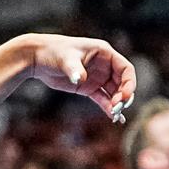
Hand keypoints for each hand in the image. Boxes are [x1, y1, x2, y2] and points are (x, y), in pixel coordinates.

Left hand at [21, 34, 137, 120]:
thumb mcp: (65, 59)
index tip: (125, 96)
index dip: (130, 83)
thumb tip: (80, 79)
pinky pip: (102, 98)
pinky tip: (112, 117)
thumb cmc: (54, 52)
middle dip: (123, 96)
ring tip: (115, 115)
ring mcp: (97, 77)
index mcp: (104, 53)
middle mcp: (104, 65)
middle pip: (122, 82)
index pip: (126, 69)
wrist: (38, 58)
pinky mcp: (88, 87)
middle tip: (118, 107)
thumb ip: (75, 69)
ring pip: (113, 92)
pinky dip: (107, 107)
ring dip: (116, 103)